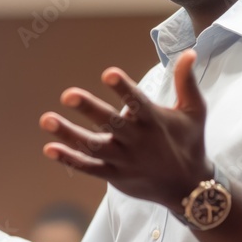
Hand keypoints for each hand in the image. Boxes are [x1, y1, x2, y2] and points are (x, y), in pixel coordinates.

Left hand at [39, 49, 212, 211]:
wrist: (189, 189)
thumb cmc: (190, 142)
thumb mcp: (195, 111)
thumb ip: (186, 81)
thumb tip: (189, 52)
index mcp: (155, 121)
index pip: (137, 102)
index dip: (123, 88)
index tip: (108, 73)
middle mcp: (138, 141)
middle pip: (111, 123)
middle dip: (90, 109)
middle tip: (68, 94)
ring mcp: (125, 160)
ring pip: (94, 146)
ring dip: (69, 134)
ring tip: (46, 119)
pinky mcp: (115, 176)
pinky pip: (89, 168)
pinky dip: (70, 160)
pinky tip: (49, 148)